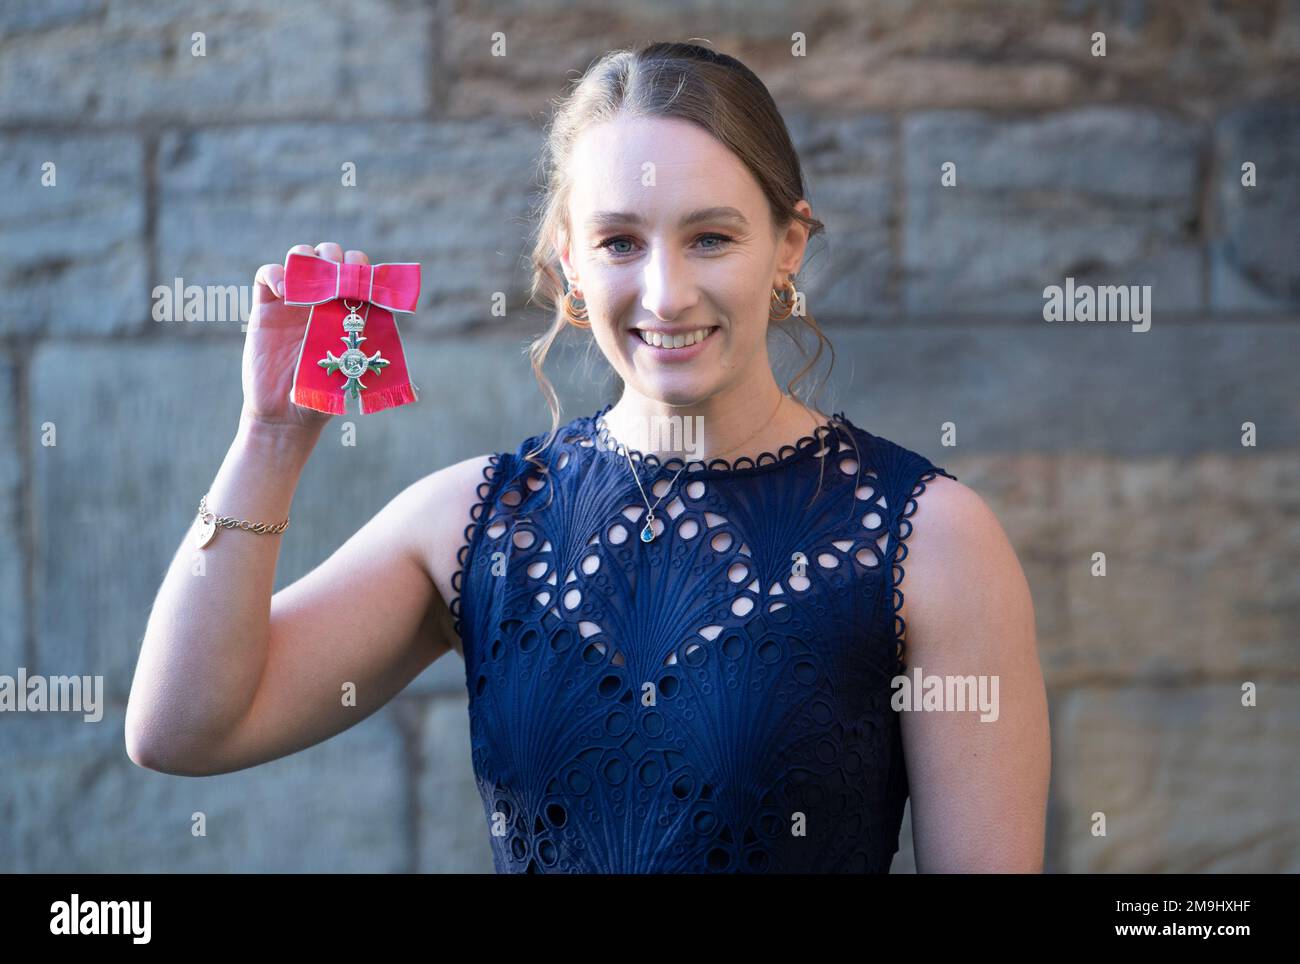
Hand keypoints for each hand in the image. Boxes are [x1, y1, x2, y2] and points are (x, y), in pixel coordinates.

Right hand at [242, 242, 370, 435]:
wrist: (286, 414)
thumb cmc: (323, 394)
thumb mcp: (351, 369)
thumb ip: (365, 343)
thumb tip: (385, 324)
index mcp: (347, 310)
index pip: (358, 271)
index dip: (362, 270)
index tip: (363, 285)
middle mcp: (322, 299)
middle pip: (331, 255)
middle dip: (337, 259)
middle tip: (337, 280)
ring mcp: (293, 300)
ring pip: (301, 256)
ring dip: (309, 260)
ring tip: (312, 285)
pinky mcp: (266, 306)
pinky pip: (267, 273)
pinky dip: (275, 273)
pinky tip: (285, 293)